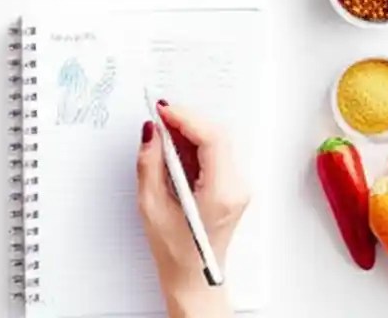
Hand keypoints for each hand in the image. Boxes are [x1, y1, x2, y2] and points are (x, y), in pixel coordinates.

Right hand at [136, 102, 248, 317]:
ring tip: (163, 135)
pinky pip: (217, 153)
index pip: (212, 139)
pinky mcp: (232, 186)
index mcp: (221, 193)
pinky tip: (175, 149)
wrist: (194, 277)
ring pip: (218, 141)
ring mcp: (238, 186)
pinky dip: (195, 144)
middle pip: (218, 136)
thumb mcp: (151, 206)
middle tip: (160, 117)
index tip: (163, 110)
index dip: (186, 118)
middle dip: (187, 120)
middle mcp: (236, 187)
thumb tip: (151, 132)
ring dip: (191, 131)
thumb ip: (150, 164)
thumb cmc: (175, 252)